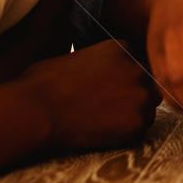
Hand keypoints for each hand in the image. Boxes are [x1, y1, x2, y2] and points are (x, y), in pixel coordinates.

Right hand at [18, 41, 160, 153]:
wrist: (35, 111)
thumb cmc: (43, 84)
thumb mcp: (75, 56)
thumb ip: (100, 61)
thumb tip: (102, 71)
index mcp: (123, 48)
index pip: (137, 65)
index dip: (123, 80)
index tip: (106, 89)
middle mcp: (138, 69)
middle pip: (147, 86)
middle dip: (132, 97)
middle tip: (105, 108)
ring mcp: (140, 96)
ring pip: (146, 110)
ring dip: (130, 116)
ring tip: (100, 121)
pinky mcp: (137, 123)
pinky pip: (139, 130)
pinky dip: (124, 134)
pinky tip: (101, 132)